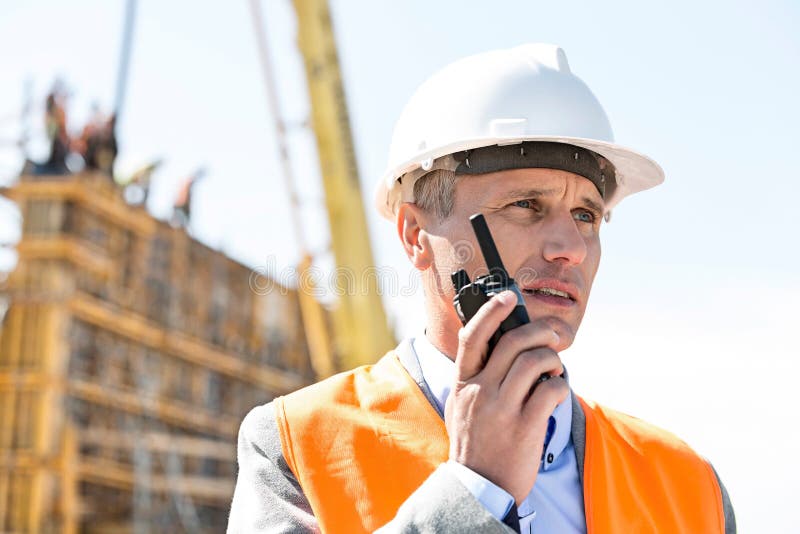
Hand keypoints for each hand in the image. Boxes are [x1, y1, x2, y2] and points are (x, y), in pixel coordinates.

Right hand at [444, 290, 568, 504]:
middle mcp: (479, 391)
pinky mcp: (525, 426)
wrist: (478, 487)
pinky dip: (560, 386)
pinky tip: (557, 393)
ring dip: (553, 359)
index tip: (509, 296)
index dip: (491, 311)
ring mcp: (501, 409)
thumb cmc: (473, 442)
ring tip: (555, 369)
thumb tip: (500, 346)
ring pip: (534, 362)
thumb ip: (476, 377)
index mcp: (463, 383)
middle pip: (512, 342)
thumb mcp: (461, 405)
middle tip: (555, 334)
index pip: (473, 337)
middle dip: (540, 331)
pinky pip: (550, 390)